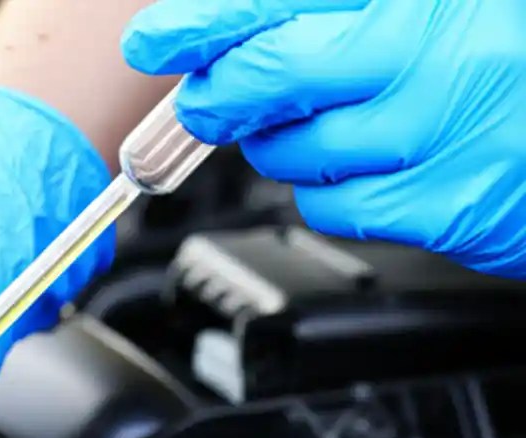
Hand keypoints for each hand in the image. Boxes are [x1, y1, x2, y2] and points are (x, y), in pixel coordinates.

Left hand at [123, 0, 525, 275]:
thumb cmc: (500, 70)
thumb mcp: (422, 19)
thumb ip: (332, 22)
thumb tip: (231, 40)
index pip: (283, 2)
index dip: (208, 23)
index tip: (155, 39)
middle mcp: (437, 48)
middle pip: (274, 73)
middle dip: (221, 96)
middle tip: (206, 107)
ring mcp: (445, 127)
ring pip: (294, 152)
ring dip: (285, 150)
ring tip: (334, 131)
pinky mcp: (448, 203)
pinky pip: (335, 207)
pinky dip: (332, 195)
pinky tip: (373, 171)